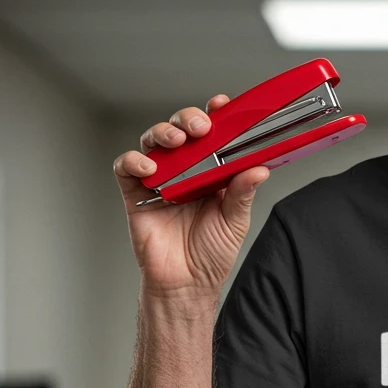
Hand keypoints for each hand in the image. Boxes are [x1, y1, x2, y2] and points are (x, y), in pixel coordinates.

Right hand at [114, 94, 269, 297]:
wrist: (186, 283)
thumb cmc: (211, 253)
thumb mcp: (235, 221)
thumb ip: (243, 193)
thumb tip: (260, 168)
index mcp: (211, 171)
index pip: (212, 135)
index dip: (216, 116)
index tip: (223, 104)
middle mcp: (184, 170)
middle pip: (180, 129)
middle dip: (188, 119)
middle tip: (201, 126)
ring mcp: (159, 179)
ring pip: (154, 141)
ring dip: (163, 132)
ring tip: (177, 140)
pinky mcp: (135, 193)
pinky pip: (126, 167)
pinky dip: (135, 160)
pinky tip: (150, 167)